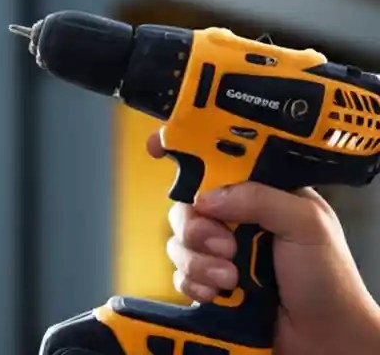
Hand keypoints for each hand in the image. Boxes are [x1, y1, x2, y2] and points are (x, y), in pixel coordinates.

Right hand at [148, 133, 379, 353]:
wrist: (325, 337)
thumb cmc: (329, 279)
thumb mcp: (307, 224)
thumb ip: (259, 198)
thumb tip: (206, 197)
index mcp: (262, 193)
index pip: (219, 163)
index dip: (186, 152)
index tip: (157, 149)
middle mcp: (238, 219)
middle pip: (188, 205)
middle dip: (197, 227)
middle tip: (224, 245)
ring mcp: (221, 252)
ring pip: (180, 241)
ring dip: (199, 261)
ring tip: (230, 278)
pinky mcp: (210, 281)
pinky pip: (180, 274)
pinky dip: (194, 283)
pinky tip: (218, 293)